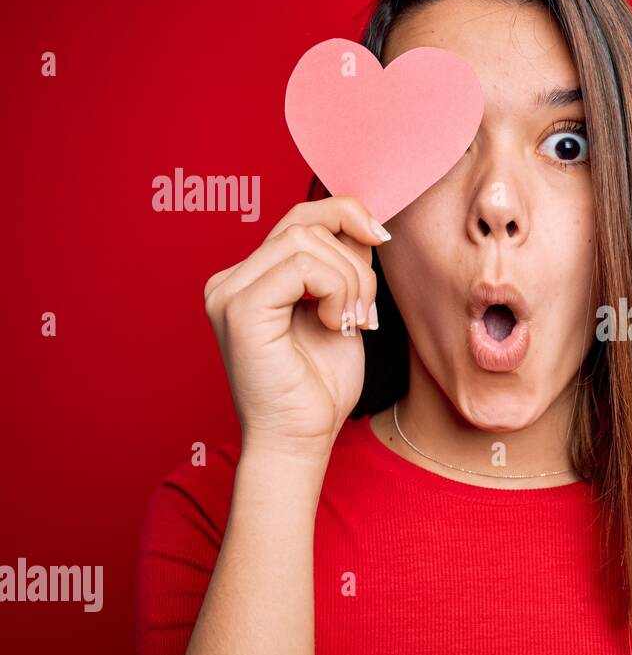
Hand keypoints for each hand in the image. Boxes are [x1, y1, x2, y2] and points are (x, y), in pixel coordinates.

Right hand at [202, 196, 388, 458]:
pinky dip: (334, 289)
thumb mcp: (342, 309)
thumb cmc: (320, 387)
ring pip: (306, 240)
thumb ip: (345, 267)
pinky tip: (335, 324)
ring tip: (353, 322)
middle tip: (366, 312)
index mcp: (253, 278)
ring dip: (350, 279)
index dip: (345, 216)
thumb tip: (365, 223)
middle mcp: (232, 279)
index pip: (300, 218)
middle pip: (305, 221)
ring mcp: (229, 292)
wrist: (300, 439)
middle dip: (355, 260)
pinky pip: (299, 265)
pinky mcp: (238, 308)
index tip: (379, 239)